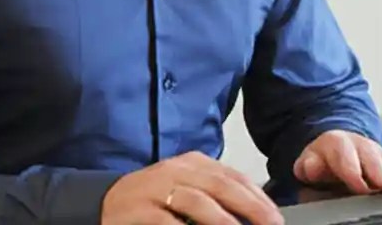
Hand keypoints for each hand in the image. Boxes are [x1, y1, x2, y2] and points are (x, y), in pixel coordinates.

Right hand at [101, 150, 282, 224]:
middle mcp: (175, 170)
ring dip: (223, 221)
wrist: (104, 202)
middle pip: (220, 186)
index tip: (277, 218)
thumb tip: (255, 213)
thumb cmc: (154, 199)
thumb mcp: (187, 188)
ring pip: (196, 202)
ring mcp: (155, 189)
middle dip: (250, 207)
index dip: (258, 197)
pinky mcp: (138, 210)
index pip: (233, 176)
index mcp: (193, 163)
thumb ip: (215, 195)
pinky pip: (167, 223)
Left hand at [292, 130, 381, 195]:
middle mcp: (360, 144)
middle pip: (373, 157)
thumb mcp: (309, 163)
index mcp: (338, 143)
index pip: (346, 157)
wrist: (334, 147)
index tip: (361, 188)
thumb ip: (309, 166)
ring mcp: (376, 150)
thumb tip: (311, 167)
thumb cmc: (322, 160)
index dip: (354, 173)